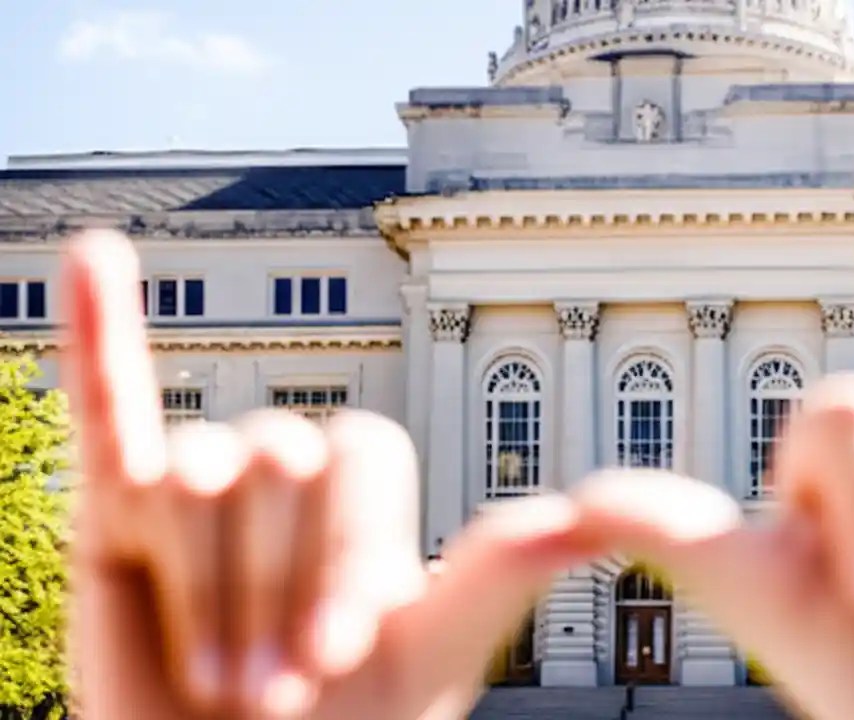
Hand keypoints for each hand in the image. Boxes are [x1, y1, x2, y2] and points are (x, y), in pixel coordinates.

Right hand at [62, 230, 597, 718]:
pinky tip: (90, 251)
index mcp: (363, 497)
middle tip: (268, 688)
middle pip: (283, 458)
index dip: (342, 549)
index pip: (362, 448)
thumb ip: (499, 571)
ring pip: (202, 470)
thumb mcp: (427, 651)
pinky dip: (96, 324)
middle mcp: (289, 474)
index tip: (333, 654)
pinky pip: (105, 398)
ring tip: (212, 672)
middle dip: (273, 585)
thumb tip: (593, 515)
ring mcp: (204, 480)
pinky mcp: (116, 503)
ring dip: (205, 584)